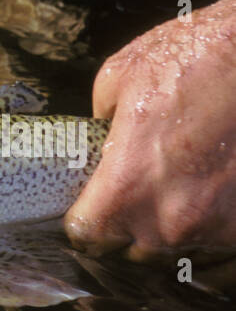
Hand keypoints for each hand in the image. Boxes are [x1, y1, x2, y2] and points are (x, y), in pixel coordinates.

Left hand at [65, 0, 235, 286]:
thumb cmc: (201, 55)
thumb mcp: (122, 74)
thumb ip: (100, 120)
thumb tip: (98, 134)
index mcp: (127, 187)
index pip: (87, 237)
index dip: (87, 222)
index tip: (93, 209)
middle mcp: (170, 220)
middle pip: (134, 250)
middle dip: (134, 227)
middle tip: (146, 193)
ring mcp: (217, 229)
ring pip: (180, 253)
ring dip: (179, 230)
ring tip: (187, 191)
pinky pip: (222, 255)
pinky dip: (218, 237)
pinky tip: (217, 203)